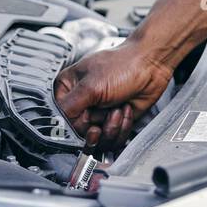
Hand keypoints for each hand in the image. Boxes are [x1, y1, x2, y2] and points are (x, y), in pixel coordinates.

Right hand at [54, 43, 173, 150]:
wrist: (151, 65)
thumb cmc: (123, 65)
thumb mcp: (91, 86)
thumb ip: (69, 107)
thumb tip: (55, 124)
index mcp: (69, 89)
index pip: (60, 119)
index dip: (73, 124)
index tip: (85, 120)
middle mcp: (82, 104)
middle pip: (79, 133)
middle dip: (96, 125)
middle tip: (104, 113)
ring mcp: (98, 114)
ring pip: (97, 141)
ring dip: (111, 127)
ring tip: (118, 109)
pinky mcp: (114, 123)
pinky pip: (113, 140)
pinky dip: (122, 127)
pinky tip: (126, 110)